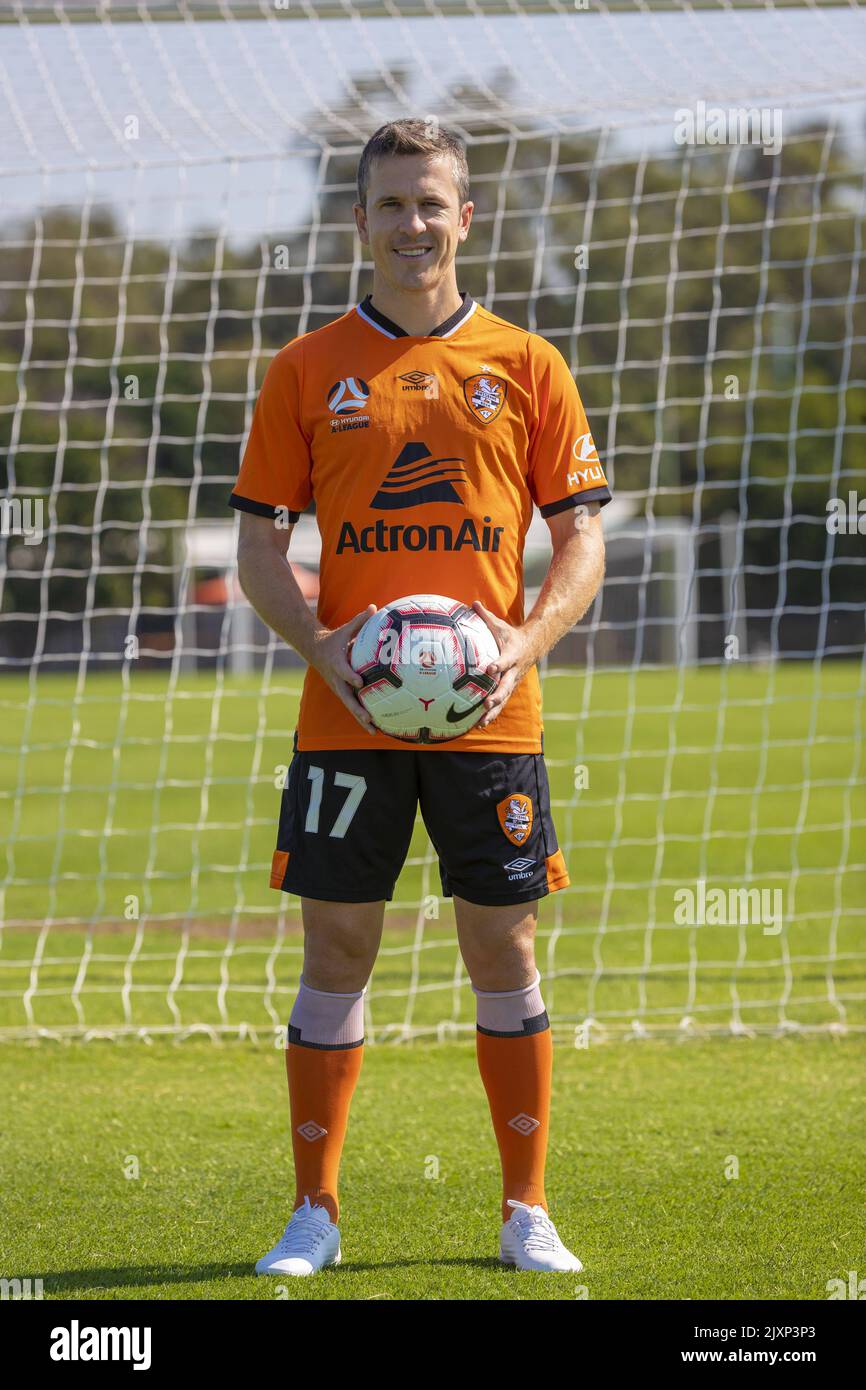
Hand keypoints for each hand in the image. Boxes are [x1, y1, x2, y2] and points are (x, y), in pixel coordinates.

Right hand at [310, 604, 377, 734]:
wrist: (314, 650)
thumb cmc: (334, 639)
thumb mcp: (345, 629)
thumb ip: (360, 620)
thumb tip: (374, 606)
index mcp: (337, 664)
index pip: (344, 672)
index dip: (351, 676)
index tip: (360, 682)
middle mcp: (337, 680)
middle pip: (347, 697)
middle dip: (357, 709)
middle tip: (369, 719)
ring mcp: (338, 688)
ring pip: (350, 706)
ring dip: (361, 719)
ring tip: (375, 732)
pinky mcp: (342, 693)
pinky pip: (352, 706)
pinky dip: (362, 717)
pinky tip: (376, 728)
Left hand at [471, 600, 536, 728]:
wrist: (534, 646)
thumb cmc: (512, 635)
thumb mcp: (500, 625)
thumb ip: (485, 616)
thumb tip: (472, 603)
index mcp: (511, 655)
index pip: (504, 660)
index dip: (498, 664)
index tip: (489, 668)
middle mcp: (513, 672)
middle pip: (505, 686)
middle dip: (497, 696)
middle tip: (486, 703)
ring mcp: (513, 682)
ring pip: (504, 699)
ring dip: (493, 712)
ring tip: (482, 723)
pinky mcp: (510, 689)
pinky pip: (501, 703)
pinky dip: (492, 714)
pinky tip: (480, 725)